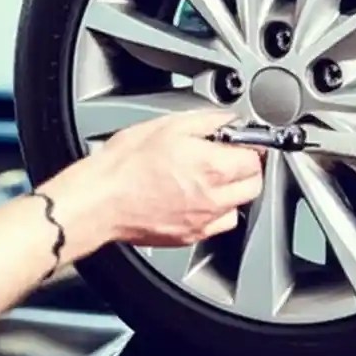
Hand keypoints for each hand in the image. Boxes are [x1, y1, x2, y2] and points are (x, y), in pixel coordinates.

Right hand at [70, 111, 263, 246]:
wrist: (100, 200)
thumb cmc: (125, 165)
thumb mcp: (169, 125)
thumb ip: (207, 121)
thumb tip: (228, 120)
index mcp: (212, 166)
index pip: (255, 158)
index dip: (252, 146)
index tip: (244, 141)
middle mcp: (213, 197)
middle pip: (254, 185)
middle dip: (248, 168)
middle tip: (234, 157)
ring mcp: (203, 220)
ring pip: (239, 206)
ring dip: (235, 191)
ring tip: (216, 177)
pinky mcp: (189, 236)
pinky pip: (219, 225)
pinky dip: (218, 212)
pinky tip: (201, 199)